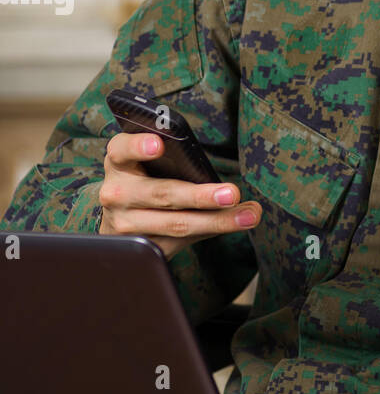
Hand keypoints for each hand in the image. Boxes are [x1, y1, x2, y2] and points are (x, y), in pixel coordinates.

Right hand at [97, 132, 261, 261]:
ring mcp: (124, 223)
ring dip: (217, 221)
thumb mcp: (146, 165)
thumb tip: (218, 173)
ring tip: (248, 215)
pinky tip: (235, 224)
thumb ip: (176, 161)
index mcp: (119, 162)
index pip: (122, 149)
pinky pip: (180, 242)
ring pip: (176, 224)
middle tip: (232, 194)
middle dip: (200, 196)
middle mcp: (117, 192)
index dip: (139, 146)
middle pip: (162, 193)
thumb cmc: (144, 182)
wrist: (119, 220)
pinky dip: (211, 231)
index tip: (159, 145)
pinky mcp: (139, 247)